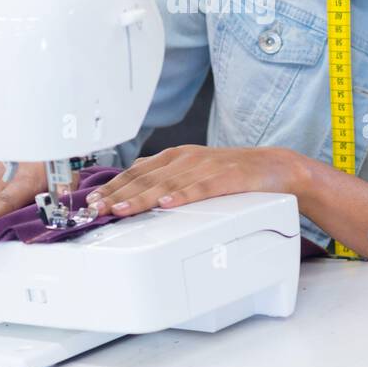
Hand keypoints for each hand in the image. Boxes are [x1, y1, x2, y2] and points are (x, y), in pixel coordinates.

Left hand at [86, 145, 306, 216]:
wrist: (276, 168)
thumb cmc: (232, 172)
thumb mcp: (193, 168)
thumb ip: (165, 174)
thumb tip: (133, 180)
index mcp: (176, 156)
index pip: (136, 171)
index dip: (113, 186)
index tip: (92, 201)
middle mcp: (186, 159)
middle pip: (145, 178)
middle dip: (118, 194)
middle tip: (95, 209)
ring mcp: (205, 167)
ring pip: (167, 184)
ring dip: (141, 198)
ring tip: (120, 210)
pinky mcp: (226, 178)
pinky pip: (200, 189)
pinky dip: (182, 197)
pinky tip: (167, 205)